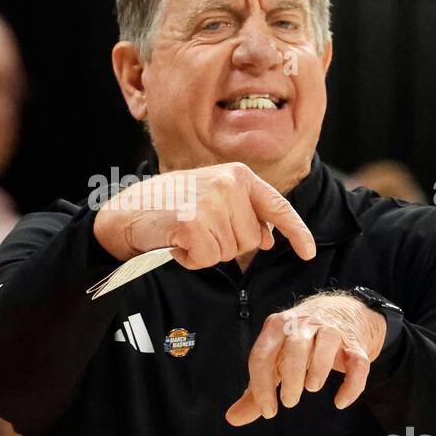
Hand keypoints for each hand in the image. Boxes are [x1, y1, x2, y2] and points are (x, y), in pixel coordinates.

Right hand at [92, 162, 314, 269]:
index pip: (277, 206)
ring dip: (207, 253)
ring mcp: (212, 203)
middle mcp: (229, 184)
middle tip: (198, 229)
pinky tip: (176, 244)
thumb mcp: (212, 198)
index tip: (309, 253)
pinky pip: (208, 260)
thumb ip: (243, 213)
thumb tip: (270, 239)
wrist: (126, 211)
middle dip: (227, 244)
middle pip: (251, 240)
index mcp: (238, 174)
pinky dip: (192, 260)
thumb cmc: (169, 206)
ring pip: (230, 253)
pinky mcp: (194, 224)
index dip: (296, 232)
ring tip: (185, 233)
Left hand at [226, 293, 386, 425]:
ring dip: (319, 368)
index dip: (262, 385)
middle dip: (291, 375)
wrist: (343, 312)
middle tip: (290, 402)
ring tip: (312, 388)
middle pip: (295, 345)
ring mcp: (332, 330)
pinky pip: (357, 362)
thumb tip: (233, 418)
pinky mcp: (354, 343)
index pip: (262, 354)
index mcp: (277, 327)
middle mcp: (303, 324)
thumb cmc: (299, 342)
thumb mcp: (275, 360)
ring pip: (327, 342)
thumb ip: (256, 390)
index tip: (268, 411)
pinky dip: (351, 384)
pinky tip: (340, 402)